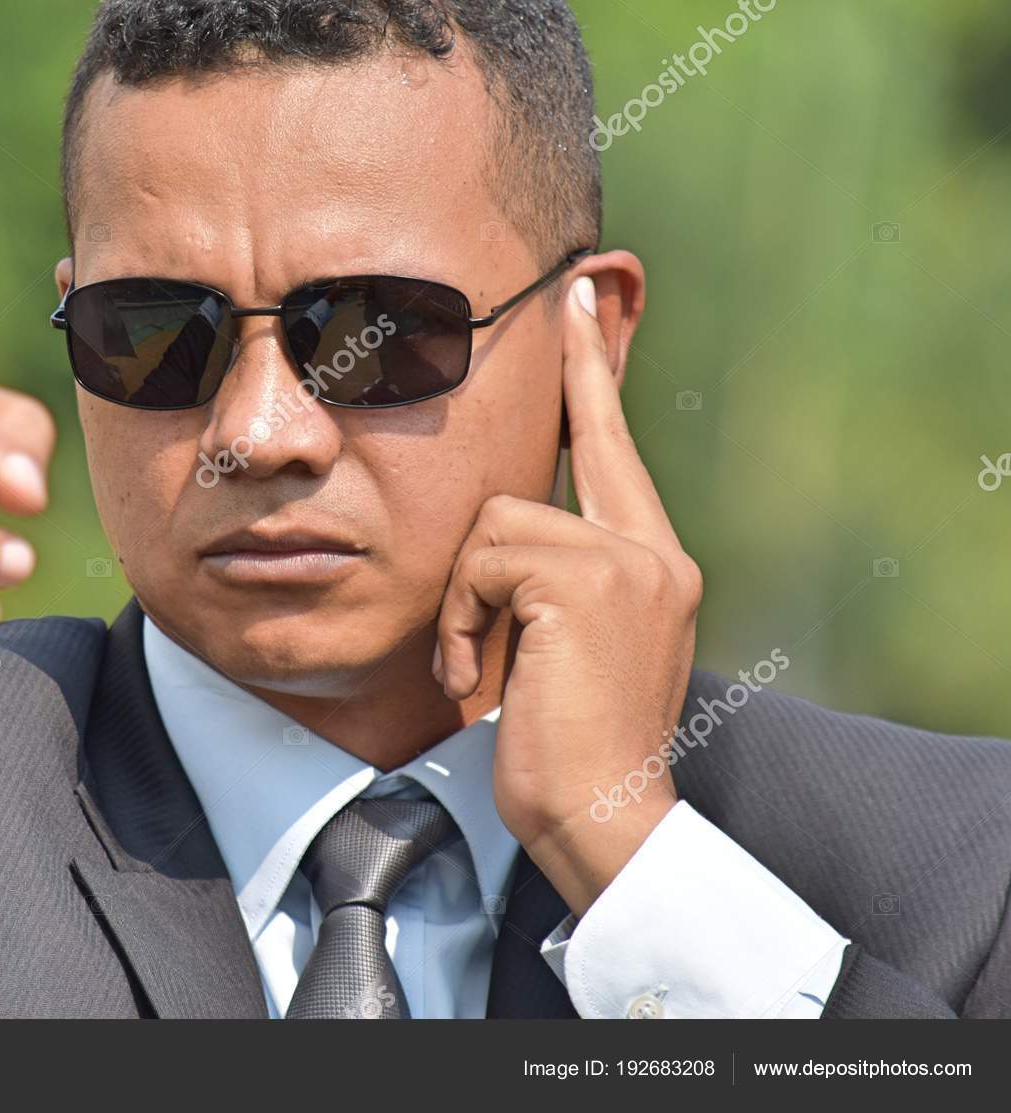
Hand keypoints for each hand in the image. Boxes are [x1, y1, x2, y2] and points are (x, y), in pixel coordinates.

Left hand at [434, 275, 701, 915]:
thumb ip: (553, 578)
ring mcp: (629, 561)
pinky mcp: (587, 578)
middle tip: (517, 518)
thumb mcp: (564, 648)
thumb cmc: (563, 746)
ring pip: (496, 524)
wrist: (599, 815)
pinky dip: (459, 620)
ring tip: (477, 669)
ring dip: (463, 605)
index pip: (614, 451)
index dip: (592, 373)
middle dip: (511, 505)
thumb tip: (503, 529)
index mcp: (654, 565)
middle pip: (543, 476)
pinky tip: (475, 674)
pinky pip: (482, 559)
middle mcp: (654, 552)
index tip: (580, 297)